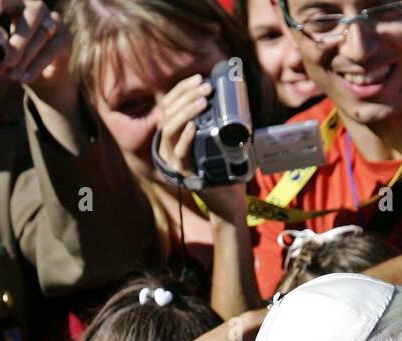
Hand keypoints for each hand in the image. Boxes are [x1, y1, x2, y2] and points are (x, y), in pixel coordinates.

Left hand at [0, 0, 75, 115]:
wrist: (45, 74)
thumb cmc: (18, 58)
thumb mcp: (2, 59)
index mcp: (15, 4)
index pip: (8, 0)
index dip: (0, 3)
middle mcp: (36, 6)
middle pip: (30, 16)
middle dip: (19, 39)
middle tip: (7, 61)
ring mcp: (54, 20)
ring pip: (42, 36)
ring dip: (26, 58)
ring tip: (13, 75)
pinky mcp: (65, 37)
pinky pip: (51, 50)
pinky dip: (37, 66)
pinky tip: (25, 78)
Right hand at [155, 74, 247, 219]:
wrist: (227, 202)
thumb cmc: (224, 169)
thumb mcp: (218, 140)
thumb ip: (217, 123)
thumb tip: (232, 96)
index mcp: (174, 134)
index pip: (170, 105)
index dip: (181, 89)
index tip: (199, 78)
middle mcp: (168, 145)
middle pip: (168, 113)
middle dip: (186, 96)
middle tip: (206, 87)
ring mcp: (173, 159)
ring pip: (169, 129)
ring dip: (186, 111)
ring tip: (202, 101)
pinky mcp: (182, 173)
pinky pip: (179, 152)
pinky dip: (186, 138)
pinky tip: (193, 126)